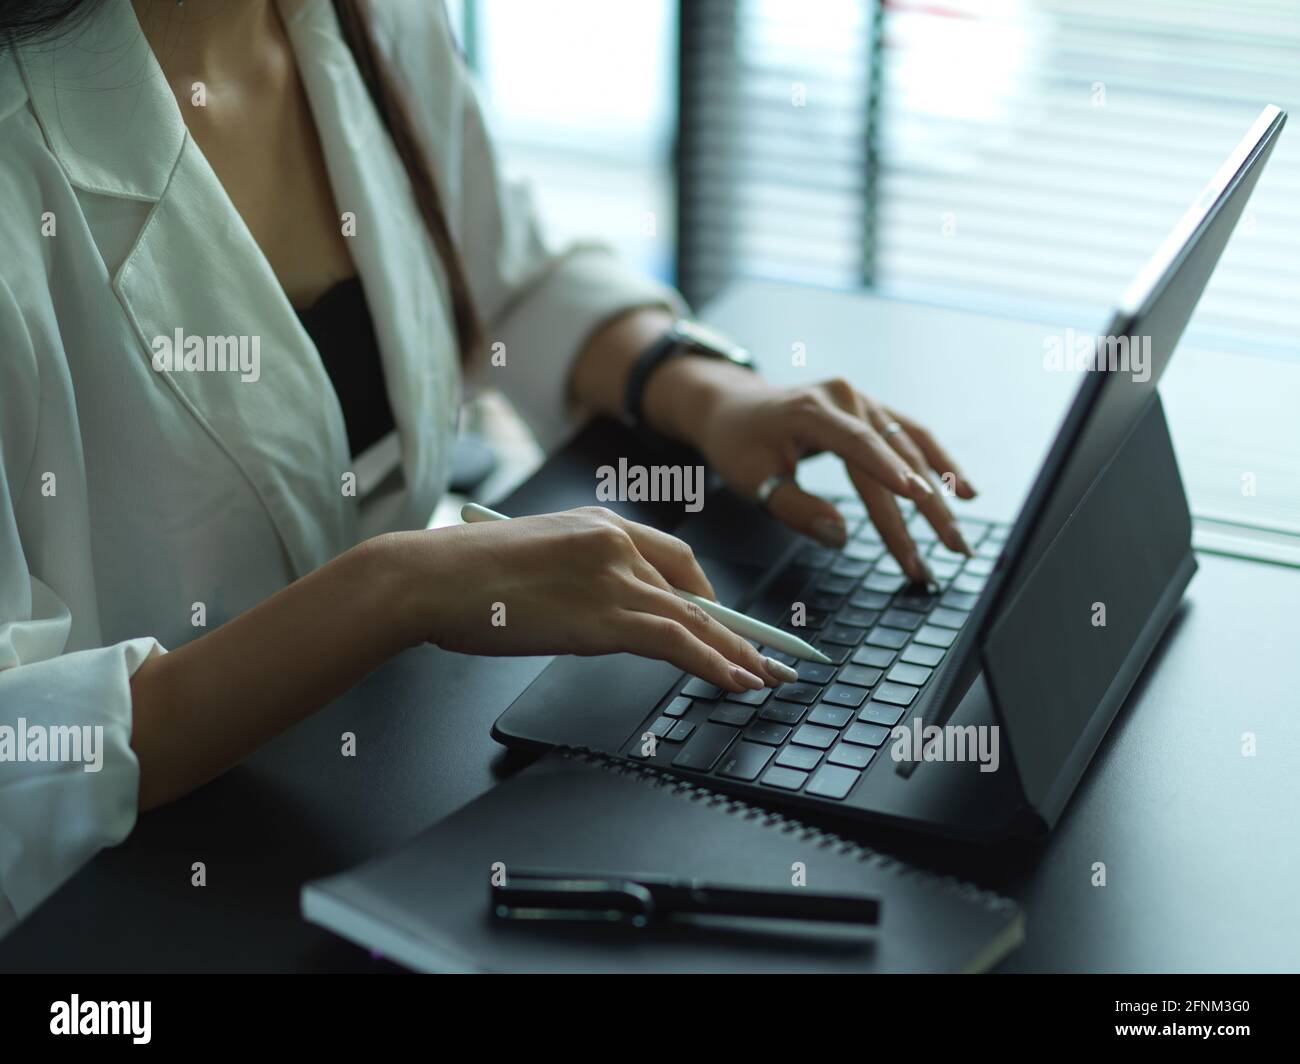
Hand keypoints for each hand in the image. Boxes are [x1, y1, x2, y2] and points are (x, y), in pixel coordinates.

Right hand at [384, 507, 797, 691]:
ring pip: (695, 619)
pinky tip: (735, 680)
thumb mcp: (531, 562)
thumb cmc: (462, 575)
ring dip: (739, 653)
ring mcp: (613, 578)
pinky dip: (714, 664)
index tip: (730, 620)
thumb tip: (593, 613)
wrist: (429, 577)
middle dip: (740, 628)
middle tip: (774, 655)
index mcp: (598, 525)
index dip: (710, 595)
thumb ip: (575, 579)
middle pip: (695, 590)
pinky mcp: (604, 616)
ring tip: (768, 679)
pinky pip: (676, 642)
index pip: (674, 558)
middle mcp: (616, 543)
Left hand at [664, 367, 976, 583]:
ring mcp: (865, 401)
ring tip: (959, 536)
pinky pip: (914, 438)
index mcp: (812, 409)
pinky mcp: (874, 411)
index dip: (888, 470)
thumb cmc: (740, 443)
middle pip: (896, 455)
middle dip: (926, 508)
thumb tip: (839, 534)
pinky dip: (941, 465)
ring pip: (914, 449)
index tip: (917, 498)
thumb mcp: (752, 479)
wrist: (735, 407)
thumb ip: (794, 507)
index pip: (857, 442)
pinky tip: (965, 491)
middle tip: (950, 549)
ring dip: (942, 494)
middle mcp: (846, 398)